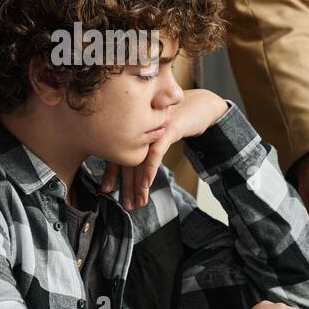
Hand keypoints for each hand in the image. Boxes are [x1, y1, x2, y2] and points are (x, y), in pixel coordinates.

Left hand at [100, 90, 228, 210]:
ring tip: (137, 202)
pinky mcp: (168, 128)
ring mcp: (153, 126)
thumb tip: (134, 165)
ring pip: (140, 160)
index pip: (118, 152)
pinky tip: (146, 184)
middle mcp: (140, 127)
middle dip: (126, 185)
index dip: (111, 173)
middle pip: (128, 159)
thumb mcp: (159, 131)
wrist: (201, 104)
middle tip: (124, 204)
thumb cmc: (180, 118)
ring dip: (138, 184)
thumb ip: (146, 143)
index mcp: (135, 129)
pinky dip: (149, 169)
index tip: (106, 189)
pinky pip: (155, 153)